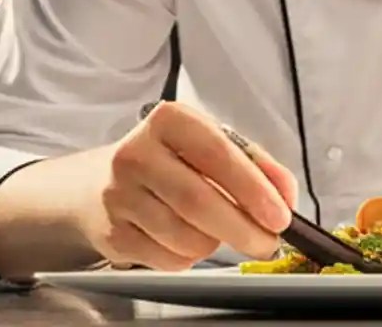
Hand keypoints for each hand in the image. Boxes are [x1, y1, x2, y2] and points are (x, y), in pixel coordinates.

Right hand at [79, 101, 298, 270]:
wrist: (96, 183)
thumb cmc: (169, 161)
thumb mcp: (210, 144)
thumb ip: (254, 164)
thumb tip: (286, 197)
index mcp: (169, 121)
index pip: (218, 155)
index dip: (254, 189)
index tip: (281, 216)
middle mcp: (137, 153)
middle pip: (200, 202)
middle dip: (245, 230)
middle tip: (268, 242)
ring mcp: (119, 196)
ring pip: (187, 237)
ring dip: (217, 244)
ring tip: (219, 232)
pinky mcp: (113, 234)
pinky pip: (169, 259)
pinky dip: (190, 257)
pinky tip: (186, 238)